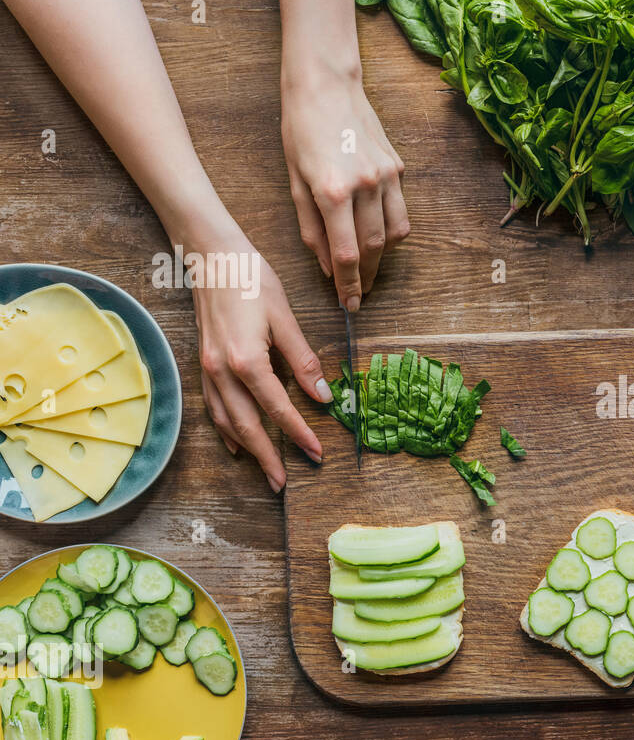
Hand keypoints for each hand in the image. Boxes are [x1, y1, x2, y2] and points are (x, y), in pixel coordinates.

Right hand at [188, 225, 331, 490]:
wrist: (213, 256)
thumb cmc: (252, 280)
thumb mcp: (286, 318)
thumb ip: (303, 360)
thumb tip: (322, 395)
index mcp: (247, 360)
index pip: (278, 408)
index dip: (299, 433)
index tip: (317, 453)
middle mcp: (222, 370)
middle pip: (246, 425)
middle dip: (267, 457)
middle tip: (283, 483)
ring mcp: (208, 369)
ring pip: (226, 420)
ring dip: (246, 448)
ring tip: (264, 471)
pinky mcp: (203, 363)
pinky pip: (212, 406)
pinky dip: (224, 428)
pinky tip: (235, 443)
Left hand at [281, 69, 408, 310]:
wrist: (325, 85)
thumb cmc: (300, 131)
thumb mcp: (295, 182)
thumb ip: (312, 229)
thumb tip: (327, 266)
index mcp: (332, 191)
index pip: (345, 254)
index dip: (348, 285)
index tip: (349, 305)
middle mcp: (365, 186)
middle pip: (373, 249)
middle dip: (365, 277)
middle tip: (359, 295)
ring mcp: (386, 176)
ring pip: (394, 234)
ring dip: (382, 257)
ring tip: (368, 268)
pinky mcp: (398, 168)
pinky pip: (400, 211)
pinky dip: (391, 231)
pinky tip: (376, 235)